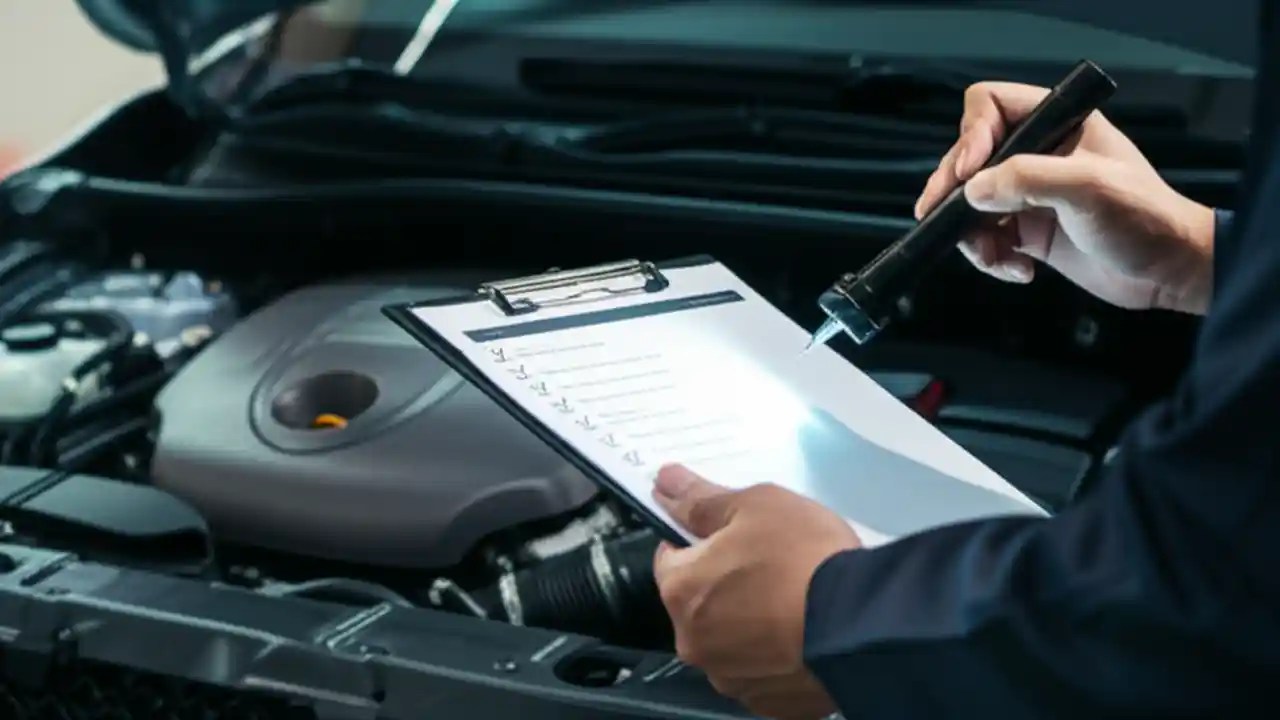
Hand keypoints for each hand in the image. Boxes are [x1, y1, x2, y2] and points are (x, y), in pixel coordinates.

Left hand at [651, 464, 860, 719]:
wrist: (864, 622)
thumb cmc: (803, 556)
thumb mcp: (755, 505)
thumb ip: (701, 499)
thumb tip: (664, 481)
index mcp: (681, 592)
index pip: (670, 558)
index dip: (701, 542)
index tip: (735, 537)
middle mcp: (694, 643)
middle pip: (699, 604)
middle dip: (724, 585)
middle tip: (771, 567)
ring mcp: (731, 679)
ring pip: (729, 642)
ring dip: (748, 624)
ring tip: (793, 604)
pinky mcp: (768, 704)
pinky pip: (762, 672)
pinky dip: (775, 656)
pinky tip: (802, 636)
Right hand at [916, 81, 1215, 313]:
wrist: (1168, 271)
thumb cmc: (1144, 218)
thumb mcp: (1086, 187)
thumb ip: (1026, 179)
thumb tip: (971, 190)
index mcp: (1057, 123)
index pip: (990, 106)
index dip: (971, 135)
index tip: (969, 174)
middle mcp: (1037, 153)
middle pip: (968, 158)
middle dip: (955, 192)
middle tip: (944, 217)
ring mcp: (1028, 194)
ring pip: (968, 203)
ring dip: (969, 233)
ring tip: (994, 257)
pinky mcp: (1026, 232)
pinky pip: (984, 237)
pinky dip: (989, 257)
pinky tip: (1018, 270)